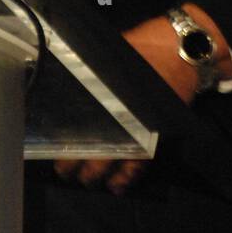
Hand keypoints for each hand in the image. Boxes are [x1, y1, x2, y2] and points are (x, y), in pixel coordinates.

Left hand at [53, 4, 231, 188]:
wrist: (180, 49)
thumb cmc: (142, 46)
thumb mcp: (110, 52)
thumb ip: (91, 67)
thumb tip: (63, 70)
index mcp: (104, 91)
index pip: (79, 121)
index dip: (64, 137)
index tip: (51, 148)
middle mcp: (120, 113)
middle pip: (94, 144)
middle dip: (76, 161)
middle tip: (64, 171)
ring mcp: (140, 127)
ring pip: (114, 160)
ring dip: (99, 173)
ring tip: (87, 181)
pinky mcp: (157, 134)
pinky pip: (141, 162)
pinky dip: (129, 176)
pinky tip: (118, 186)